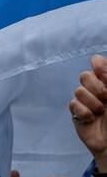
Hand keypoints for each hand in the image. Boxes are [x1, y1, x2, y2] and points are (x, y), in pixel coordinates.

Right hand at [70, 55, 106, 172]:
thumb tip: (95, 57)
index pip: (98, 64)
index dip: (100, 68)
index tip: (105, 76)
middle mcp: (96, 88)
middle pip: (85, 76)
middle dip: (96, 87)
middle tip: (106, 99)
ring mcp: (85, 100)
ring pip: (78, 91)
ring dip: (92, 103)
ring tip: (101, 112)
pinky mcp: (76, 113)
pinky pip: (73, 104)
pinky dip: (84, 112)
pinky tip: (92, 119)